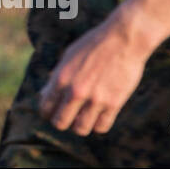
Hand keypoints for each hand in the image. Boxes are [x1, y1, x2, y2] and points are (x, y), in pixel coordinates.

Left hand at [38, 18, 151, 134]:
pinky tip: (99, 115)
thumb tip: (45, 95)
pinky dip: (98, 124)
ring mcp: (95, 99)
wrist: (124, 39)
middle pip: (60, 123)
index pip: (45, 108)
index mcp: (61, 78)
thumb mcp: (69, 56)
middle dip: (62, 122)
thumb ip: (57, 76)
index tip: (53, 111)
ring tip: (84, 117)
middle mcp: (75, 91)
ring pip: (80, 129)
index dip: (47, 112)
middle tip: (68, 116)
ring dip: (80, 126)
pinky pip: (101, 128)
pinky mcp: (114, 103)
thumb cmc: (94, 45)